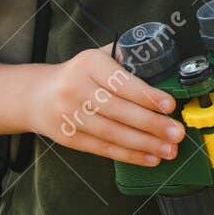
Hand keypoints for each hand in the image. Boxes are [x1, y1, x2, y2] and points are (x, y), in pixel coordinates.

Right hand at [29, 44, 181, 165]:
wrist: (36, 95)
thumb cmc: (81, 74)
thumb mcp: (99, 56)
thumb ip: (127, 59)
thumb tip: (164, 67)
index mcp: (88, 64)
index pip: (122, 82)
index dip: (146, 96)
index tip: (170, 106)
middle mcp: (75, 89)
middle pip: (119, 110)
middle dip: (152, 124)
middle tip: (177, 133)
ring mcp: (69, 115)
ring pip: (112, 133)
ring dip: (144, 144)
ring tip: (169, 150)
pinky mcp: (67, 137)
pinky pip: (102, 148)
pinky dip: (128, 155)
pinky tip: (150, 158)